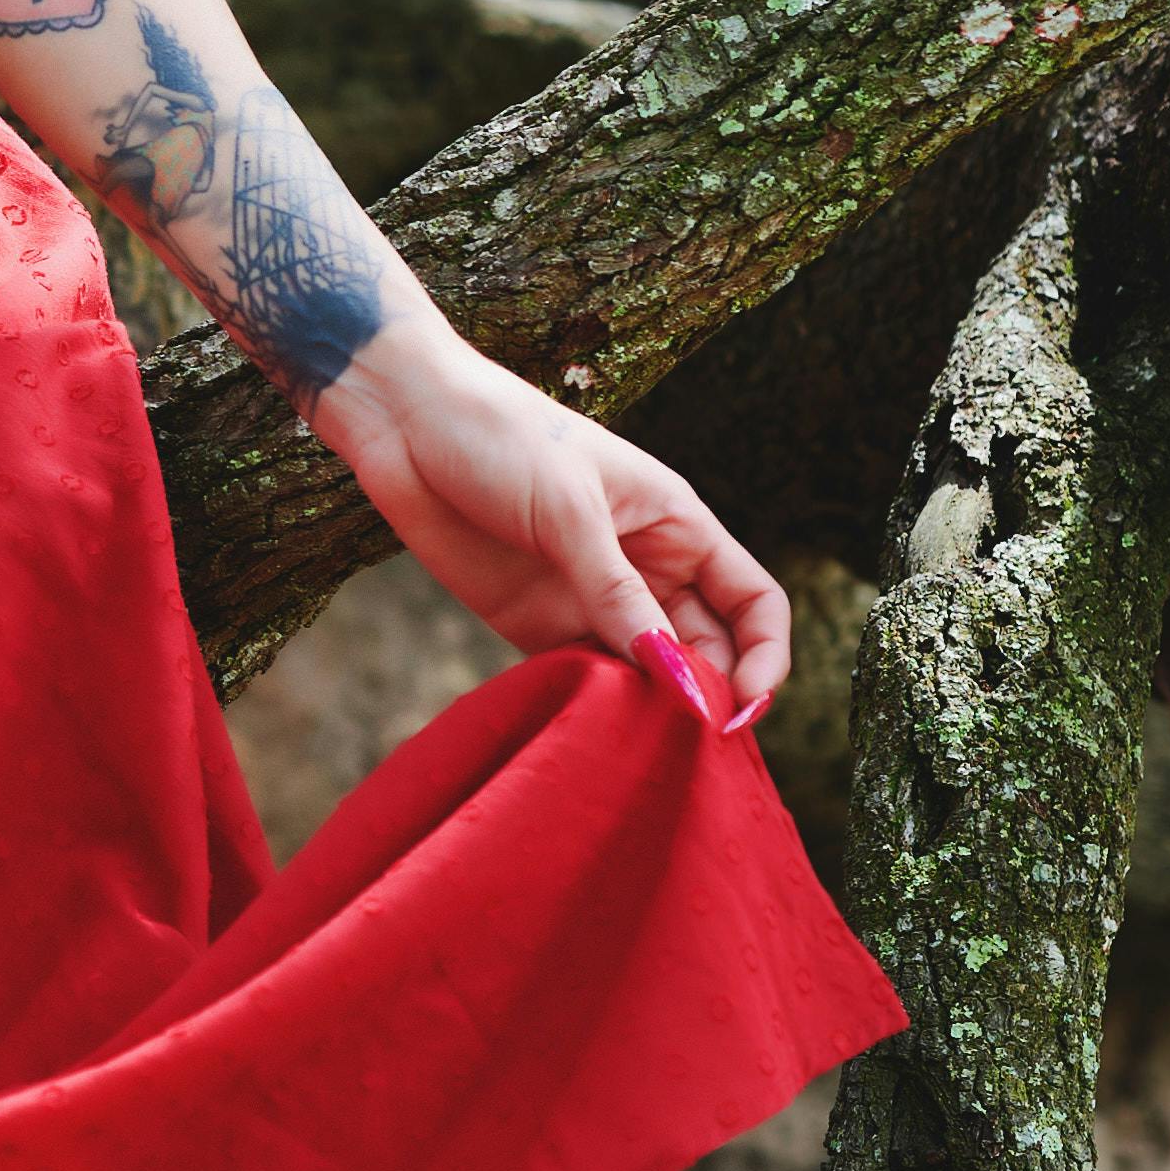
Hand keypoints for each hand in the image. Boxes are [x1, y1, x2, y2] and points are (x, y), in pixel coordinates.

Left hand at [309, 310, 788, 728]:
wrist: (404, 421)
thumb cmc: (501, 437)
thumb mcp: (572, 512)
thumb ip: (620, 598)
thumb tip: (679, 680)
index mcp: (678, 527)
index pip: (752, 603)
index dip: (764, 657)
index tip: (741, 706)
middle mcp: (645, 569)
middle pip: (708, 651)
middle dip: (707, 698)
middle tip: (687, 746)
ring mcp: (591, 600)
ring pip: (648, 675)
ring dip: (650, 713)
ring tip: (640, 749)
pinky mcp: (537, 624)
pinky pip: (586, 680)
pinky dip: (594, 710)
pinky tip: (586, 730)